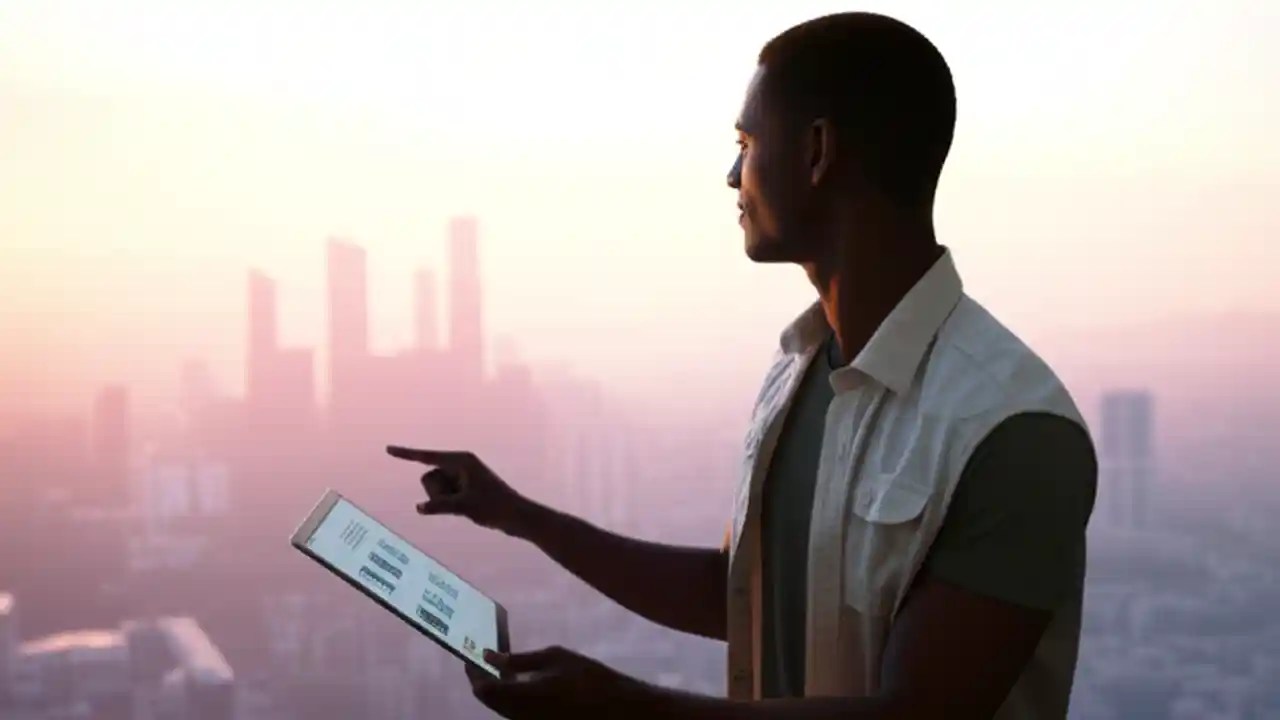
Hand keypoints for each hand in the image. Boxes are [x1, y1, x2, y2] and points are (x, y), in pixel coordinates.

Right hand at [386, 446, 531, 536]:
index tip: (388, 449)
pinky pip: (443, 495)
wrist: (516, 515)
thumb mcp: (464, 506)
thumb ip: (440, 506)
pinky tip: (467, 508)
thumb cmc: (494, 507)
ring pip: (434, 488)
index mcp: (461, 460)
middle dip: (436, 492)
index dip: (406, 454)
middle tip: (460, 501)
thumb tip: (419, 507)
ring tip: (466, 505)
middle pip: (429, 478)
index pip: (427, 456)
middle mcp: (459, 464)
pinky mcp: (463, 487)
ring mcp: (461, 476)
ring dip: (443, 500)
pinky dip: (448, 503)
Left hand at [466, 646, 643, 719]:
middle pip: (488, 701)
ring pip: (500, 708)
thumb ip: (520, 659)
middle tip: (483, 659)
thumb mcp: (555, 658)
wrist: (616, 708)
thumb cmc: (588, 676)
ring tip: (499, 666)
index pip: (484, 689)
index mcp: (523, 697)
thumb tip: (490, 656)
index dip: (472, 672)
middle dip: (481, 679)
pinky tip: (516, 680)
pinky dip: (508, 696)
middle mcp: (521, 716)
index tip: (470, 655)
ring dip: (494, 688)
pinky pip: (513, 712)